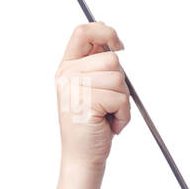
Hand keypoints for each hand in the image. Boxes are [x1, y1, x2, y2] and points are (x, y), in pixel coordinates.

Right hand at [54, 21, 130, 170]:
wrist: (82, 157)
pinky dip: (123, 115)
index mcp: (67, 67)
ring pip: (119, 79)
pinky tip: (109, 124)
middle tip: (109, 104)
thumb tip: (113, 42)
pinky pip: (121, 98)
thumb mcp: (92, 90)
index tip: (120, 45)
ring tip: (108, 115)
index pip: (84, 31)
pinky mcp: (85, 102)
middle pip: (112, 59)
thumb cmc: (91, 126)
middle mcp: (67, 74)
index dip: (106, 31)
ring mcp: (73, 87)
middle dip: (121, 84)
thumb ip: (97, 65)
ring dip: (123, 102)